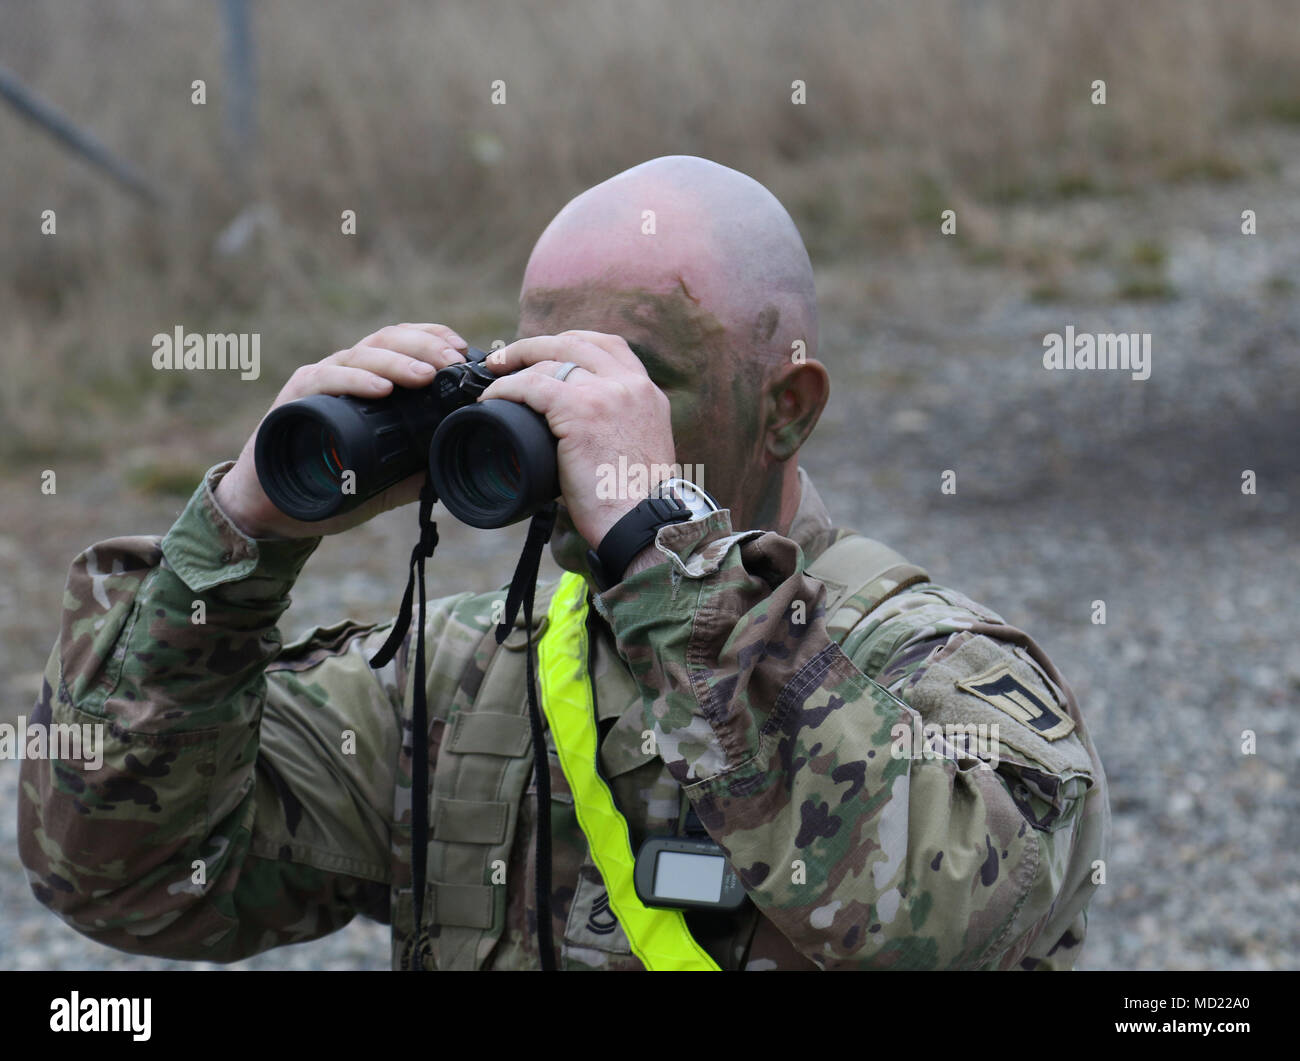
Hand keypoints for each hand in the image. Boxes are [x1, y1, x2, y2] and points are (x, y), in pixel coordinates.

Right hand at [215, 323, 468, 538]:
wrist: (272, 508)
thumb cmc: (326, 486)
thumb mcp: (382, 481)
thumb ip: (413, 473)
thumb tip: (450, 468)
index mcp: (366, 382)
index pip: (402, 343)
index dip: (432, 338)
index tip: (462, 350)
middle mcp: (344, 373)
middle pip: (386, 340)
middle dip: (424, 346)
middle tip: (452, 363)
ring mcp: (318, 383)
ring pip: (361, 354)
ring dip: (397, 362)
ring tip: (426, 376)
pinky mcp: (295, 399)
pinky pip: (326, 380)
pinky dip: (355, 380)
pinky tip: (381, 389)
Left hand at [479, 330, 675, 548]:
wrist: (642, 522)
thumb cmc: (633, 503)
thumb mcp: (636, 451)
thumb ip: (613, 429)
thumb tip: (569, 436)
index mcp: (648, 393)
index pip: (610, 346)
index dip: (572, 342)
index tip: (549, 351)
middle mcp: (630, 386)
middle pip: (575, 342)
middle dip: (535, 345)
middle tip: (506, 358)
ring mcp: (605, 394)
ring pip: (551, 360)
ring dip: (516, 364)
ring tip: (494, 377)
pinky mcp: (580, 410)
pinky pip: (532, 385)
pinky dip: (506, 388)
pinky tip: (491, 397)